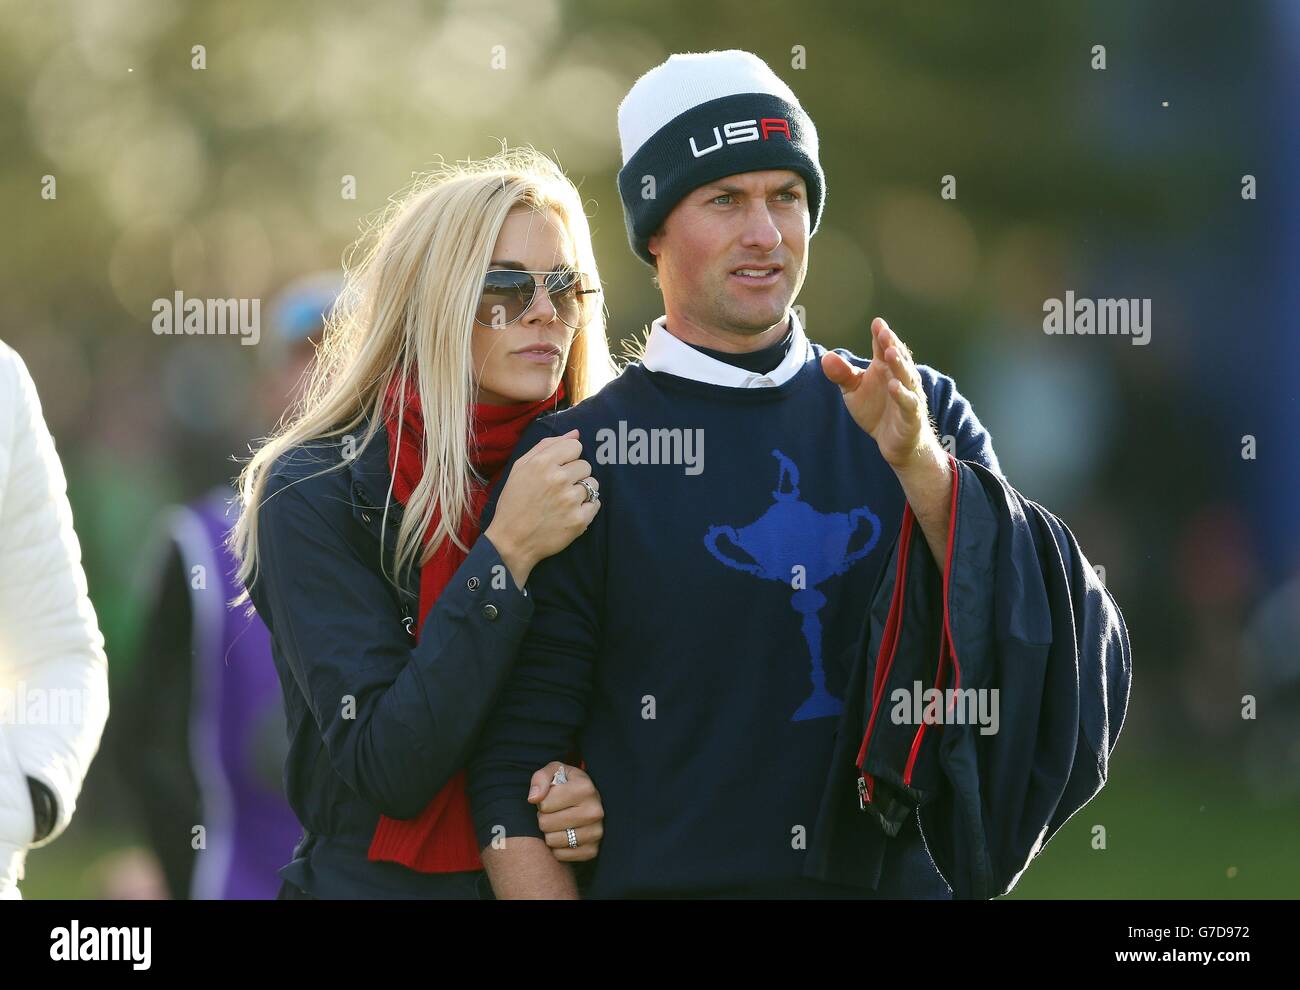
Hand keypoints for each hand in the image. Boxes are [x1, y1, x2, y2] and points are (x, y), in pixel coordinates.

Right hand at [485, 429, 599, 587]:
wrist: (511, 541)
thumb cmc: (514, 502)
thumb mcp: (520, 468)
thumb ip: (547, 446)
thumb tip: (575, 433)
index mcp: (543, 463)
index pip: (576, 446)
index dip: (568, 458)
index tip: (558, 469)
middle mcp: (558, 479)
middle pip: (586, 465)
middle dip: (575, 475)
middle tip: (559, 489)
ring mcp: (570, 500)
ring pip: (593, 484)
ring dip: (582, 491)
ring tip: (565, 501)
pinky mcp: (579, 520)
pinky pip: (596, 504)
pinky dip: (586, 508)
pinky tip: (570, 513)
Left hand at [528, 761, 602, 862]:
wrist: (588, 801)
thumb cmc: (567, 784)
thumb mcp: (554, 771)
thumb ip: (540, 779)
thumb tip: (533, 798)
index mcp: (585, 788)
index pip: (544, 804)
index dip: (542, 801)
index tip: (551, 797)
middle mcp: (594, 811)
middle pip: (546, 823)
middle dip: (544, 817)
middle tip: (553, 811)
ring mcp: (596, 833)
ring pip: (552, 841)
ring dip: (549, 832)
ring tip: (558, 822)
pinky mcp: (592, 851)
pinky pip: (560, 855)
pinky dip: (557, 847)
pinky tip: (565, 834)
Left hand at [821, 318, 940, 470]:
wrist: (895, 441)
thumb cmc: (876, 409)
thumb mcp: (854, 391)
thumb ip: (842, 374)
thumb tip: (826, 357)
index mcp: (885, 368)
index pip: (883, 347)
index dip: (881, 335)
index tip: (877, 322)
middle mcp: (899, 377)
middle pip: (897, 357)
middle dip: (891, 344)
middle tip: (883, 332)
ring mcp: (909, 394)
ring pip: (906, 376)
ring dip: (899, 364)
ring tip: (890, 353)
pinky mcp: (912, 414)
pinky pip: (908, 402)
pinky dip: (902, 394)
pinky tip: (894, 386)